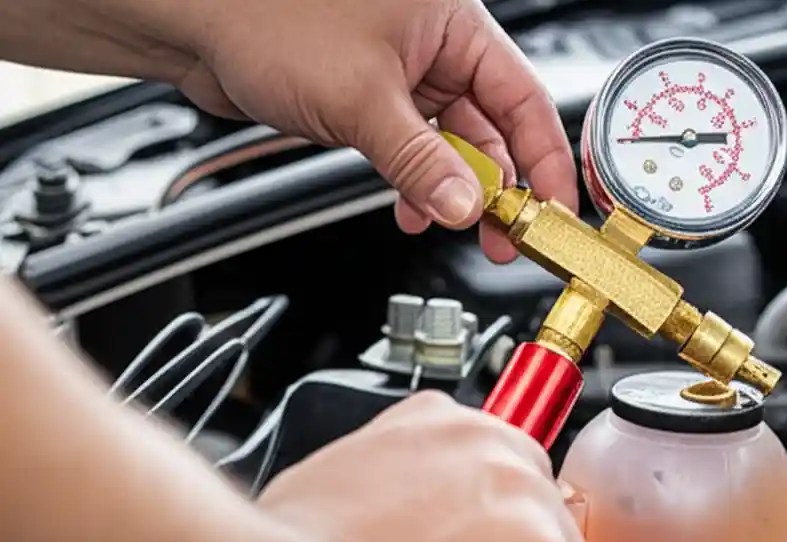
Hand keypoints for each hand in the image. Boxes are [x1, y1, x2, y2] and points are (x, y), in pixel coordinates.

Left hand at [176, 0, 576, 262]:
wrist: (194, 20)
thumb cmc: (267, 15)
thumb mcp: (363, 102)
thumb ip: (422, 163)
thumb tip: (467, 207)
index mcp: (454, 21)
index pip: (525, 98)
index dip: (545, 159)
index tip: (554, 208)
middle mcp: (435, 43)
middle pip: (493, 126)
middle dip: (496, 186)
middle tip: (502, 236)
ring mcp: (404, 71)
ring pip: (452, 143)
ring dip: (452, 189)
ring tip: (451, 225)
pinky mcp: (373, 96)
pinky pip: (414, 147)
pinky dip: (417, 181)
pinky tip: (410, 206)